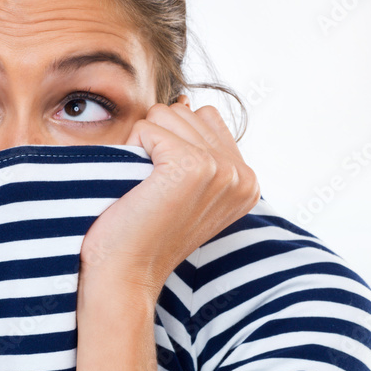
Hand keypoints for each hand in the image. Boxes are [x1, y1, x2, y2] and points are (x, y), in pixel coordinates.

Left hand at [79, 97, 260, 298]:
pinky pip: (147, 126)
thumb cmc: (143, 228)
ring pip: (166, 114)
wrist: (124, 273)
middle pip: (184, 110)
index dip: (172, 139)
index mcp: (247, 180)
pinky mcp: (191, 166)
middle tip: (153, 187)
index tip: (167, 184)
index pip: (204, 115)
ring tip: (147, 187)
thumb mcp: (186, 187)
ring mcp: (220, 170)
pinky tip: (138, 186)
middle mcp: (242, 175)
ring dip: (144, 144)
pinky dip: (132, 149)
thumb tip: (185, 98)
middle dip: (157, 139)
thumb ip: (199, 145)